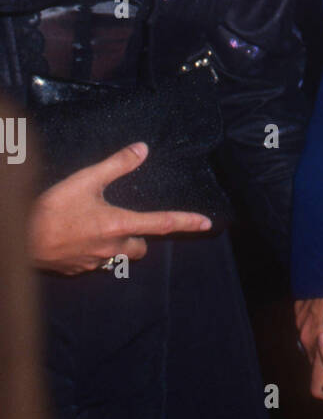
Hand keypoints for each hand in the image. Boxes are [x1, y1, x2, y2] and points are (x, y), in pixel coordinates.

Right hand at [28, 143, 212, 274]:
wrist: (18, 239)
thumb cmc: (52, 209)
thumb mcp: (86, 180)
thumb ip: (116, 165)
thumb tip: (142, 149)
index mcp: (119, 225)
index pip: (162, 223)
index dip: (187, 221)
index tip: (207, 223)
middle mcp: (112, 247)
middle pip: (140, 247)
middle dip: (141, 237)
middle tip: (129, 221)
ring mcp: (93, 262)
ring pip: (118, 256)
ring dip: (118, 245)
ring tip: (101, 228)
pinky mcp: (76, 269)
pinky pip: (95, 262)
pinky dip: (94, 251)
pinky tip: (79, 237)